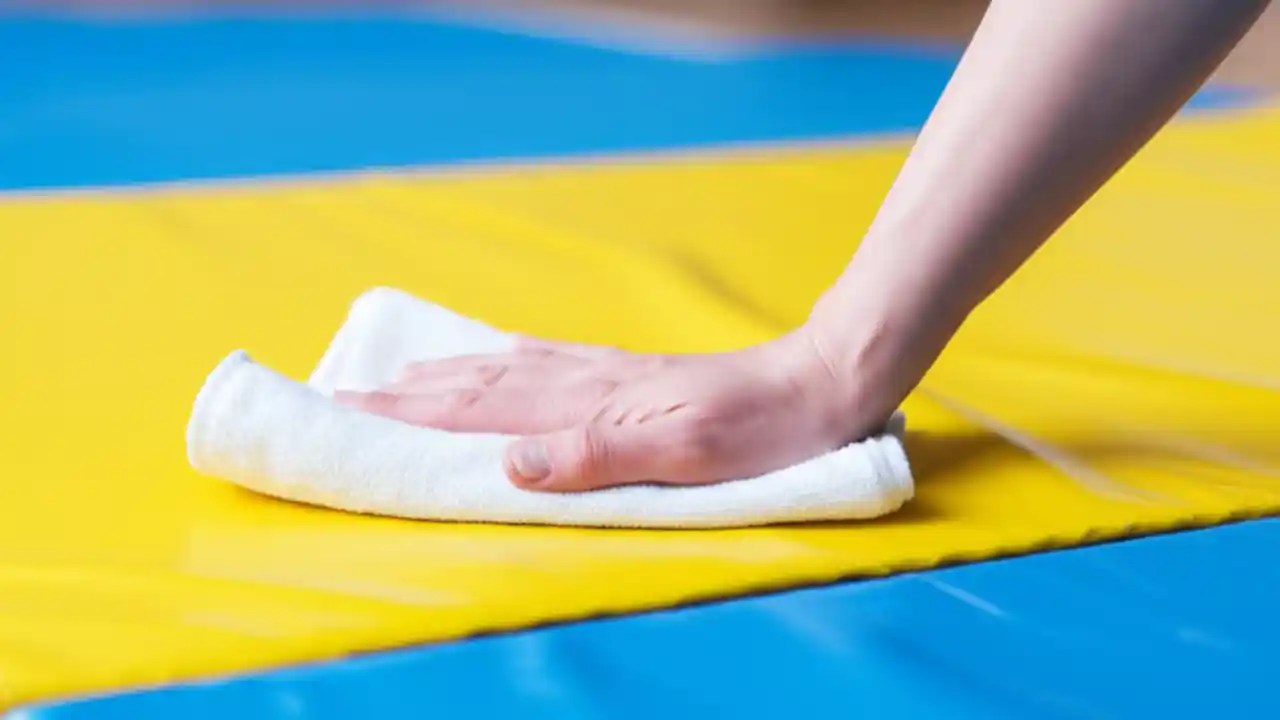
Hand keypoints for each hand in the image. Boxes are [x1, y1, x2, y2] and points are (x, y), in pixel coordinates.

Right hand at [334, 326, 889, 491]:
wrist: (816, 384)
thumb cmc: (757, 431)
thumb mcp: (682, 454)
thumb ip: (595, 455)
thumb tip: (509, 462)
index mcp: (590, 406)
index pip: (483, 412)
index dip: (414, 416)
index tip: (352, 411)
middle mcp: (588, 382)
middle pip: (481, 386)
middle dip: (413, 394)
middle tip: (351, 393)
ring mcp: (608, 373)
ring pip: (508, 369)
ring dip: (449, 375)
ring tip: (404, 375)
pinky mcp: (631, 374)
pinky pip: (547, 361)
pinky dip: (504, 360)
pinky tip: (500, 358)